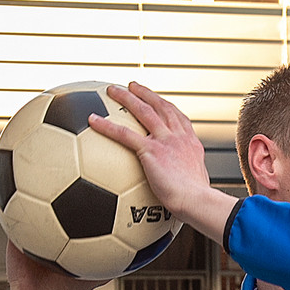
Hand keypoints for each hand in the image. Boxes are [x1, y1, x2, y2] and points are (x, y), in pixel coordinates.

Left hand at [86, 82, 236, 240]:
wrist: (198, 202)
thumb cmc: (197, 203)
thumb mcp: (197, 187)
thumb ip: (185, 183)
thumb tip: (178, 194)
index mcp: (191, 145)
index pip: (180, 119)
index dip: (167, 107)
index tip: (158, 101)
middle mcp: (180, 138)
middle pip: (162, 107)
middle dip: (147, 94)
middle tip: (133, 86)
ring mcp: (166, 141)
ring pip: (144, 111)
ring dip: (127, 98)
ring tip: (112, 90)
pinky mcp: (151, 151)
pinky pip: (124, 134)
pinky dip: (106, 125)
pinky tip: (92, 120)